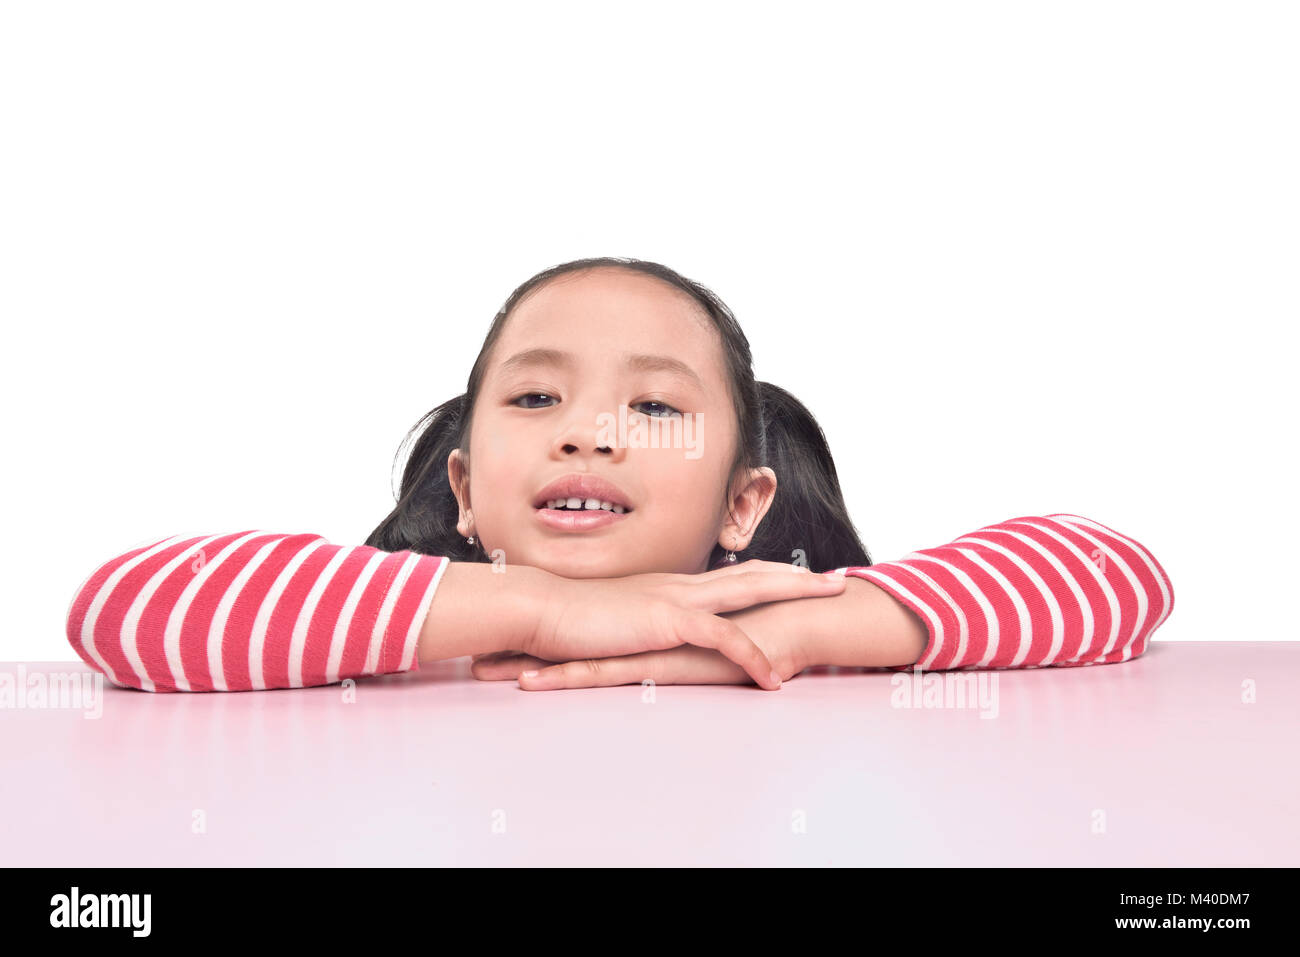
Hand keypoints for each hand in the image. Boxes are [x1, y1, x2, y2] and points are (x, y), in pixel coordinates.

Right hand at [517, 560, 844, 690]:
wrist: (538, 610)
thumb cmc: (566, 619)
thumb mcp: (612, 620)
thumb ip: (636, 623)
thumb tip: (647, 634)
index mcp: (669, 585)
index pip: (729, 575)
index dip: (766, 574)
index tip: (798, 577)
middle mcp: (679, 585)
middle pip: (753, 573)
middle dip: (798, 575)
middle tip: (838, 578)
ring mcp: (676, 599)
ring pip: (751, 590)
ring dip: (795, 594)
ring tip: (832, 601)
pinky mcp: (668, 621)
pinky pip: (724, 637)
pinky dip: (752, 656)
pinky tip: (774, 678)